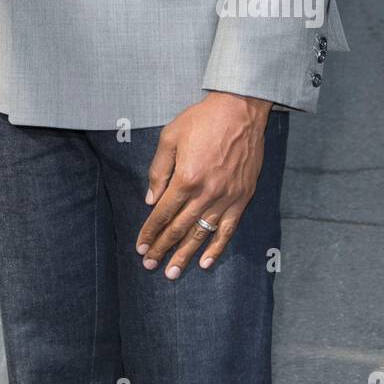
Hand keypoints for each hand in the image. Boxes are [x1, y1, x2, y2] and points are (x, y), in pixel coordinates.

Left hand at [135, 92, 271, 278]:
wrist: (240, 111)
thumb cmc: (202, 120)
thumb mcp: (170, 137)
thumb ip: (159, 171)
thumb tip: (151, 200)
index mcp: (186, 178)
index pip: (163, 213)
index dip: (150, 232)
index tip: (141, 247)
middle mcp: (206, 193)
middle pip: (180, 228)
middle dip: (163, 248)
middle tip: (150, 265)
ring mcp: (226, 198)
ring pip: (202, 234)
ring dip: (185, 255)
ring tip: (173, 272)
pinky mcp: (242, 198)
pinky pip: (227, 229)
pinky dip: (217, 248)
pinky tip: (206, 263)